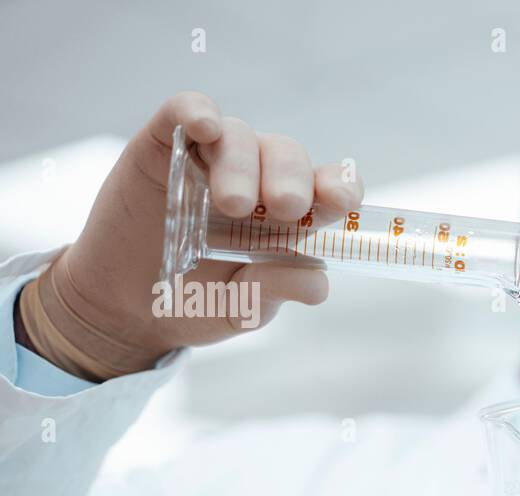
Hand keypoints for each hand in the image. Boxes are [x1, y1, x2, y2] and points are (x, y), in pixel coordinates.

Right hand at [25, 91, 364, 376]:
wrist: (126, 308)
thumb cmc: (198, 301)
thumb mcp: (241, 307)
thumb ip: (275, 290)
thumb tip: (317, 284)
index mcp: (290, 217)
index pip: (327, 188)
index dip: (340, 187)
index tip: (341, 201)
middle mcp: (257, 179)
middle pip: (286, 156)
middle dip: (292, 179)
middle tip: (286, 209)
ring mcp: (209, 160)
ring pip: (240, 136)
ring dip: (243, 164)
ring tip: (233, 204)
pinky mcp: (162, 147)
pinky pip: (183, 112)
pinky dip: (196, 112)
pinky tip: (205, 126)